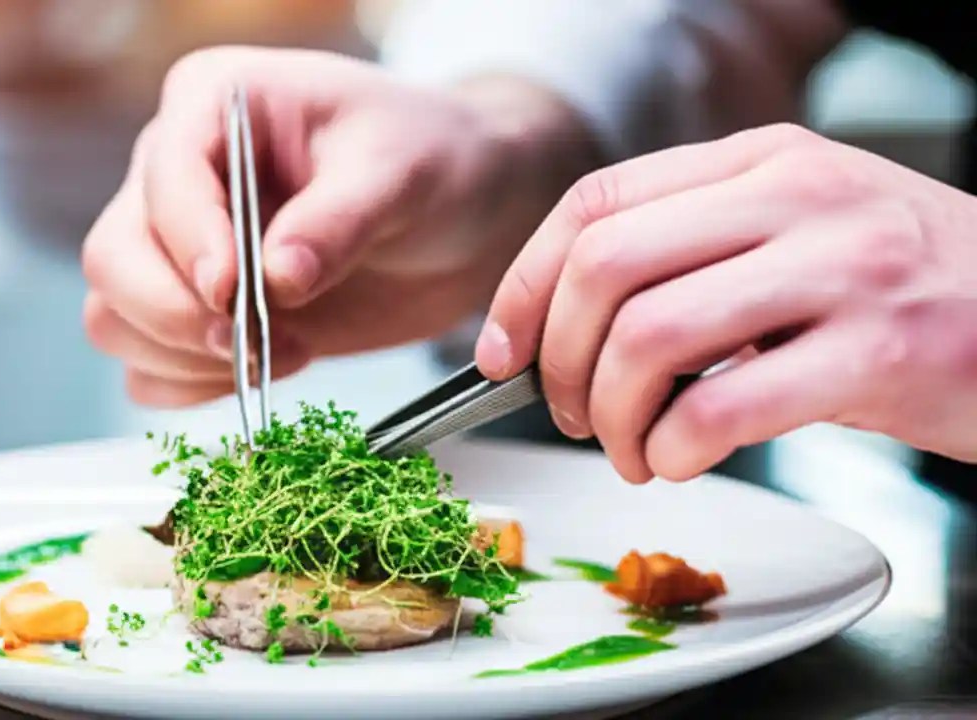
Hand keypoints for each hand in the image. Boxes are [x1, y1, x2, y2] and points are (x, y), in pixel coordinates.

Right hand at [82, 46, 598, 405]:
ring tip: (277, 357)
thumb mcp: (400, 174)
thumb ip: (338, 221)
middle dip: (174, 313)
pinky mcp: (199, 311)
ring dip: (181, 357)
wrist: (462, 218)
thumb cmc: (433, 162)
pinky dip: (191, 386)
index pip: (165, 176)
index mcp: (215, 103)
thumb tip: (278, 278)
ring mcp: (180, 246)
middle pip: (114, 258)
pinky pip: (150, 368)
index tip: (232, 292)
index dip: (190, 240)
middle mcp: (177, 172)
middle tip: (250, 343)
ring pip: (114, 317)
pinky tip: (264, 372)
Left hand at [478, 123, 976, 481]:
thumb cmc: (912, 289)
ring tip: (629, 450)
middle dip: (561, 359)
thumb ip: (700, 251)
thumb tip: (571, 326)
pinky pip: (722, 406)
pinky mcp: (877, 351)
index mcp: (761, 162)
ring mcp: (839, 268)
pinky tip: (679, 461)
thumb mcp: (803, 230)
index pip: (596, 203)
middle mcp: (794, 197)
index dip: (527, 283)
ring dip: (613, 415)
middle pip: (606, 266)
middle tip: (570, 413)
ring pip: (650, 336)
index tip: (502, 349)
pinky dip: (672, 448)